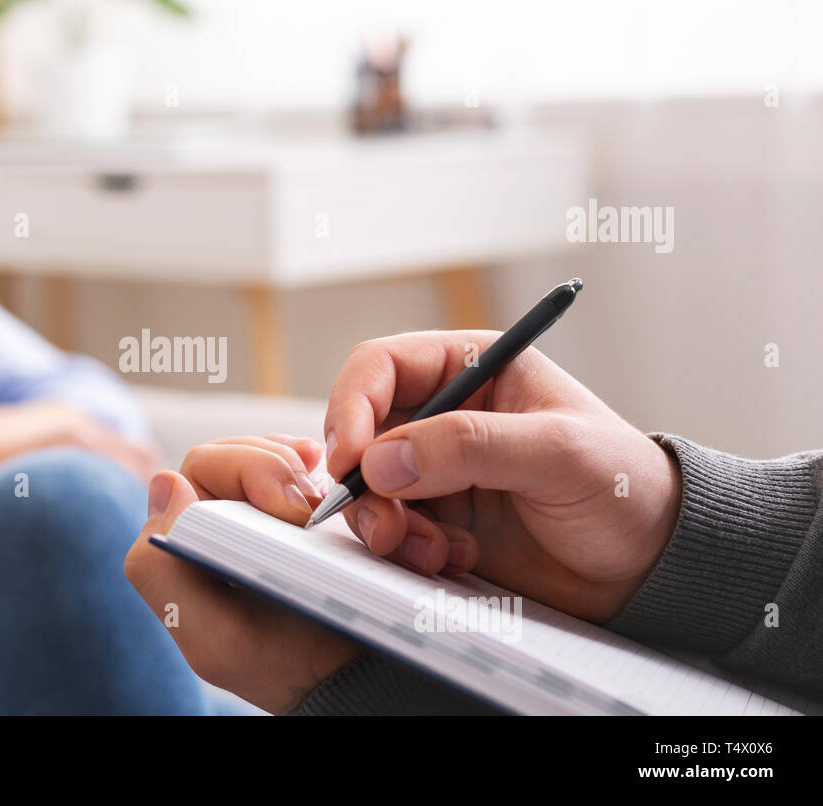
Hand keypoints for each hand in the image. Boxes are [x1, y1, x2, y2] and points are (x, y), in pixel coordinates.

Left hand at [125, 435, 367, 713]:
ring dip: (293, 467)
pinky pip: (284, 457)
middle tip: (314, 509)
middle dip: (275, 470)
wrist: (342, 674)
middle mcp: (202, 521)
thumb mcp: (214, 640)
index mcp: (175, 545)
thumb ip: (162, 572)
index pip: (198, 473)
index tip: (294, 512)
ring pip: (259, 451)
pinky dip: (303, 458)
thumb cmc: (279, 664)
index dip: (247, 474)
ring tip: (322, 503)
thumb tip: (167, 483)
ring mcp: (244, 509)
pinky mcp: (281, 505)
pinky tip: (320, 467)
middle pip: (228, 455)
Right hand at [324, 330, 681, 621]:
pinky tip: (456, 559)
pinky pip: (389, 530)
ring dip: (385, 523)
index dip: (352, 406)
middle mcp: (445, 414)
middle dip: (362, 482)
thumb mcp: (556, 455)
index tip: (349, 458)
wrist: (650, 568)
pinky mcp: (437, 520)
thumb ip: (469, 447)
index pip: (381, 367)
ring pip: (367, 487)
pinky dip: (406, 550)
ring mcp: (437, 470)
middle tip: (387, 524)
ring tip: (433, 551)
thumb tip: (380, 460)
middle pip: (360, 432)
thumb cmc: (625, 488)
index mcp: (474, 368)